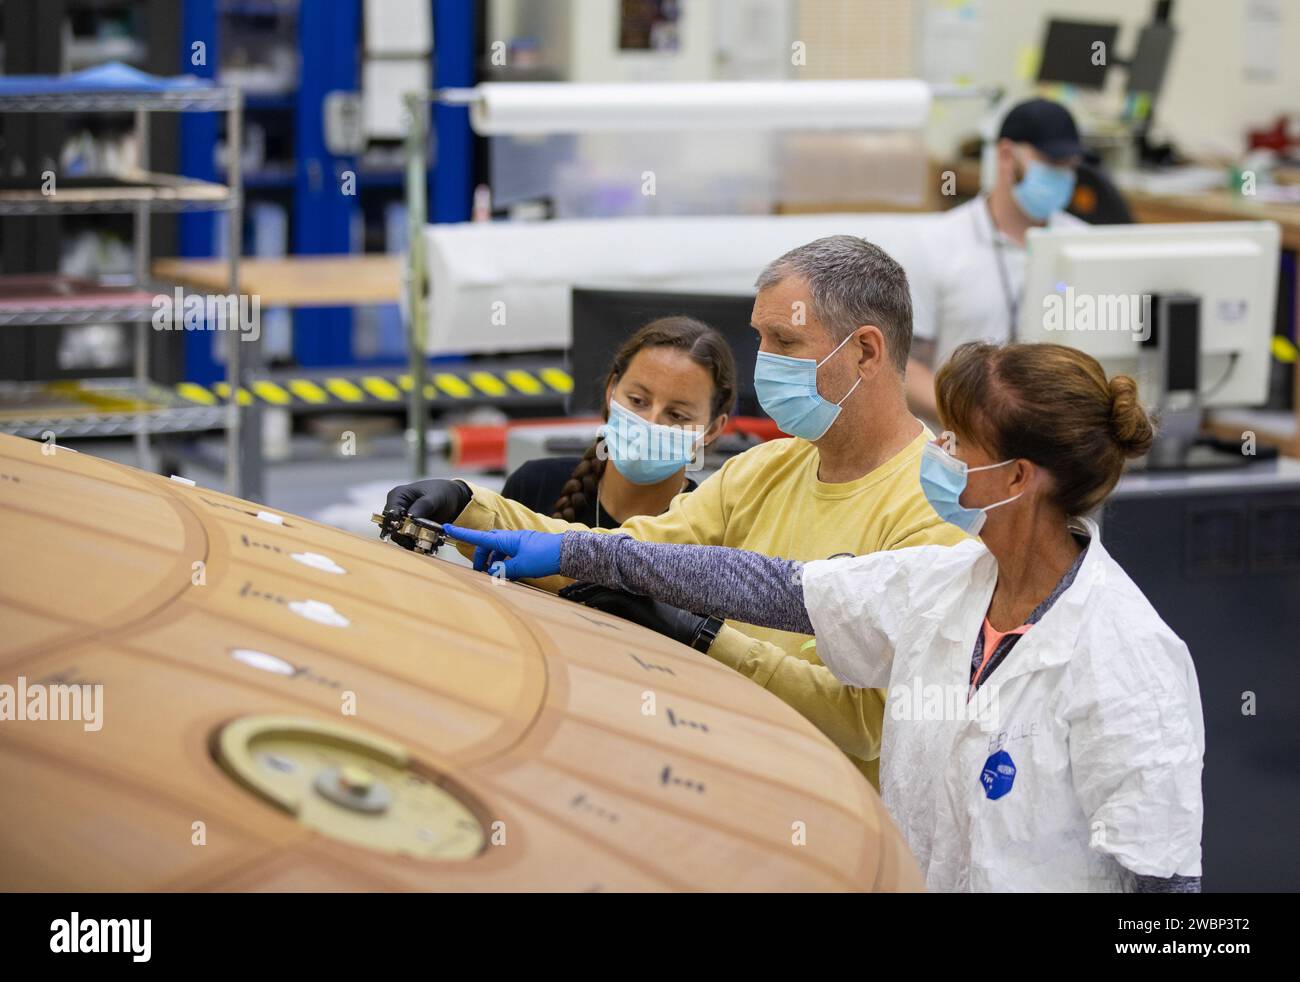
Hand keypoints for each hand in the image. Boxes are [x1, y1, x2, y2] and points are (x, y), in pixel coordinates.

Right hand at [382, 479, 470, 548]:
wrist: (454, 499)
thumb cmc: (443, 493)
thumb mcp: (435, 497)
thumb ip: (423, 506)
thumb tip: (411, 518)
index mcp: (397, 496)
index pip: (390, 514)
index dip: (398, 524)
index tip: (411, 531)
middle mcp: (396, 510)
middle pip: (392, 528)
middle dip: (405, 536)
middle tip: (420, 540)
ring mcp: (402, 522)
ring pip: (400, 538)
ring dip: (413, 542)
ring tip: (427, 542)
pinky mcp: (410, 531)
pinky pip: (409, 542)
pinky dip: (418, 544)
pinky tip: (429, 544)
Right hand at [441, 524, 562, 579]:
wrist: (568, 553)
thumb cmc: (545, 557)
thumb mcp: (521, 566)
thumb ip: (504, 569)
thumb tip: (491, 571)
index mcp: (506, 539)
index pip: (479, 536)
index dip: (463, 533)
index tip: (448, 527)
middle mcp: (511, 538)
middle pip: (488, 544)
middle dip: (481, 557)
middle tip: (480, 572)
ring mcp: (520, 543)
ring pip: (500, 550)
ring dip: (494, 561)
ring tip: (496, 576)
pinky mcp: (528, 549)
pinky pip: (510, 554)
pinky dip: (505, 562)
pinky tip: (510, 573)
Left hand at [559, 581, 708, 649]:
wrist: (684, 628)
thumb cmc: (664, 623)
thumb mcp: (639, 614)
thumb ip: (622, 608)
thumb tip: (600, 609)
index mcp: (631, 585)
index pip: (602, 580)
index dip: (585, 583)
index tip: (570, 590)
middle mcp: (630, 585)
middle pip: (597, 580)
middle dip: (578, 586)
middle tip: (562, 593)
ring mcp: (632, 592)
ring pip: (600, 587)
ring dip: (581, 592)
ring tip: (565, 597)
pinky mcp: (633, 601)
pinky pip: (608, 598)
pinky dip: (594, 600)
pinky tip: (583, 604)